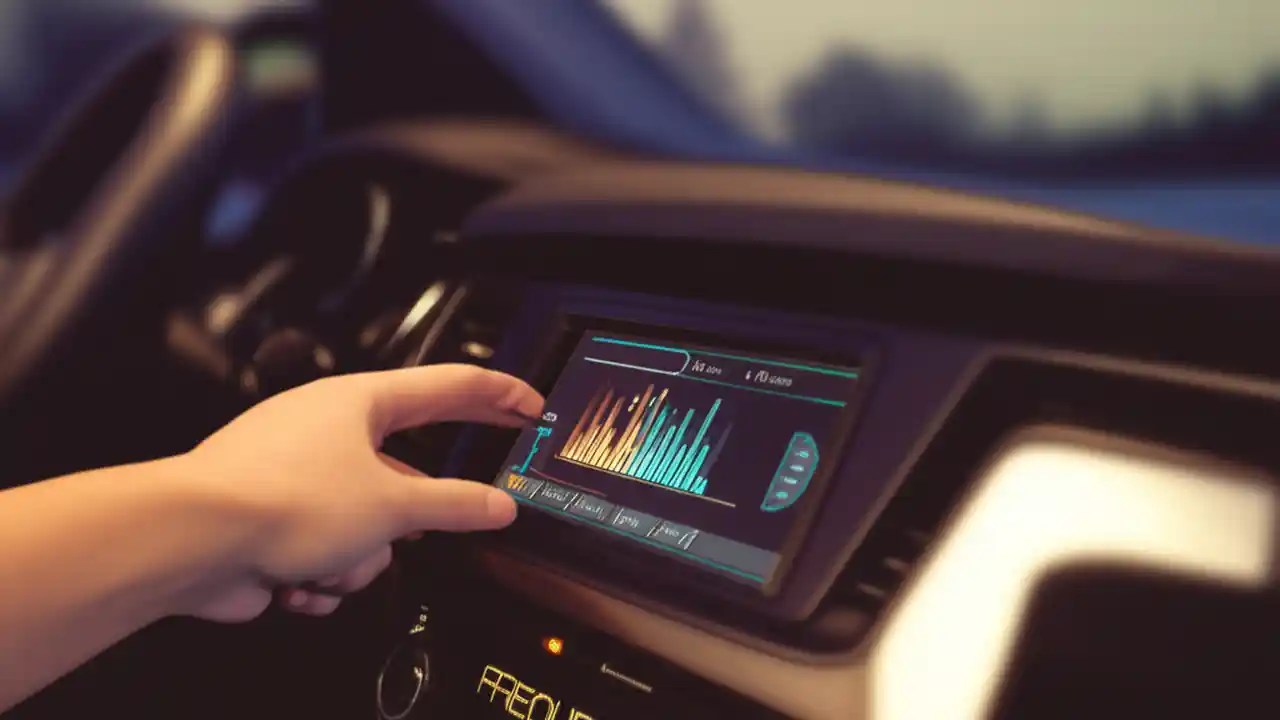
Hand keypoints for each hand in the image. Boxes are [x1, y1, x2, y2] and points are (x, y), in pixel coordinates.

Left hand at [174, 364, 541, 621]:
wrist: (192, 540)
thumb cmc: (282, 498)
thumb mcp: (391, 504)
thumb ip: (455, 505)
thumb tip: (498, 506)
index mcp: (362, 403)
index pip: (448, 388)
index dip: (498, 395)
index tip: (531, 407)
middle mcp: (330, 432)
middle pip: (403, 474)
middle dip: (406, 517)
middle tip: (415, 527)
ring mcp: (299, 477)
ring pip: (367, 528)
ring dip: (355, 561)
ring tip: (326, 565)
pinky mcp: (274, 522)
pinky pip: (327, 554)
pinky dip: (319, 577)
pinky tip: (296, 583)